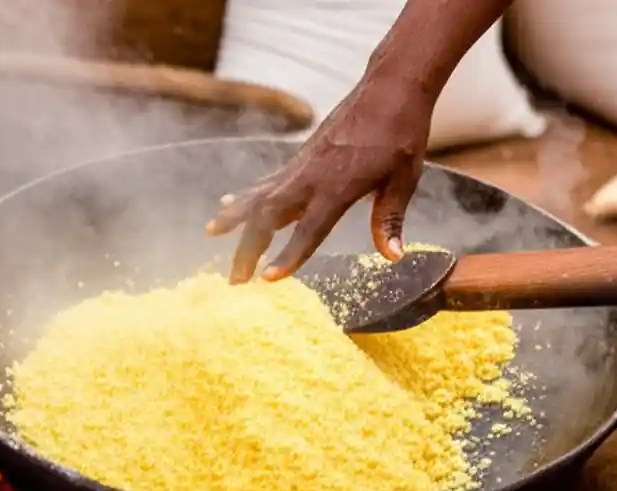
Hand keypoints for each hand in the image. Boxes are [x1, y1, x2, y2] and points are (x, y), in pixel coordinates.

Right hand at [206, 75, 435, 283]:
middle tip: (234, 279)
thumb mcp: (404, 179)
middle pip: (269, 216)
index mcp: (339, 184)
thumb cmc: (401, 132)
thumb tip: (393, 256)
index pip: (309, 228)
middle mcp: (312, 175)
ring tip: (211, 233)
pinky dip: (246, 195)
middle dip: (248, 248)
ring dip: (235, 218)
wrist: (389, 86)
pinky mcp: (300, 156)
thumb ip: (390, 219)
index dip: (289, 254)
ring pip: (259, 195)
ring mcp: (302, 164)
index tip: (267, 278)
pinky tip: (230, 202)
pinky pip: (267, 180)